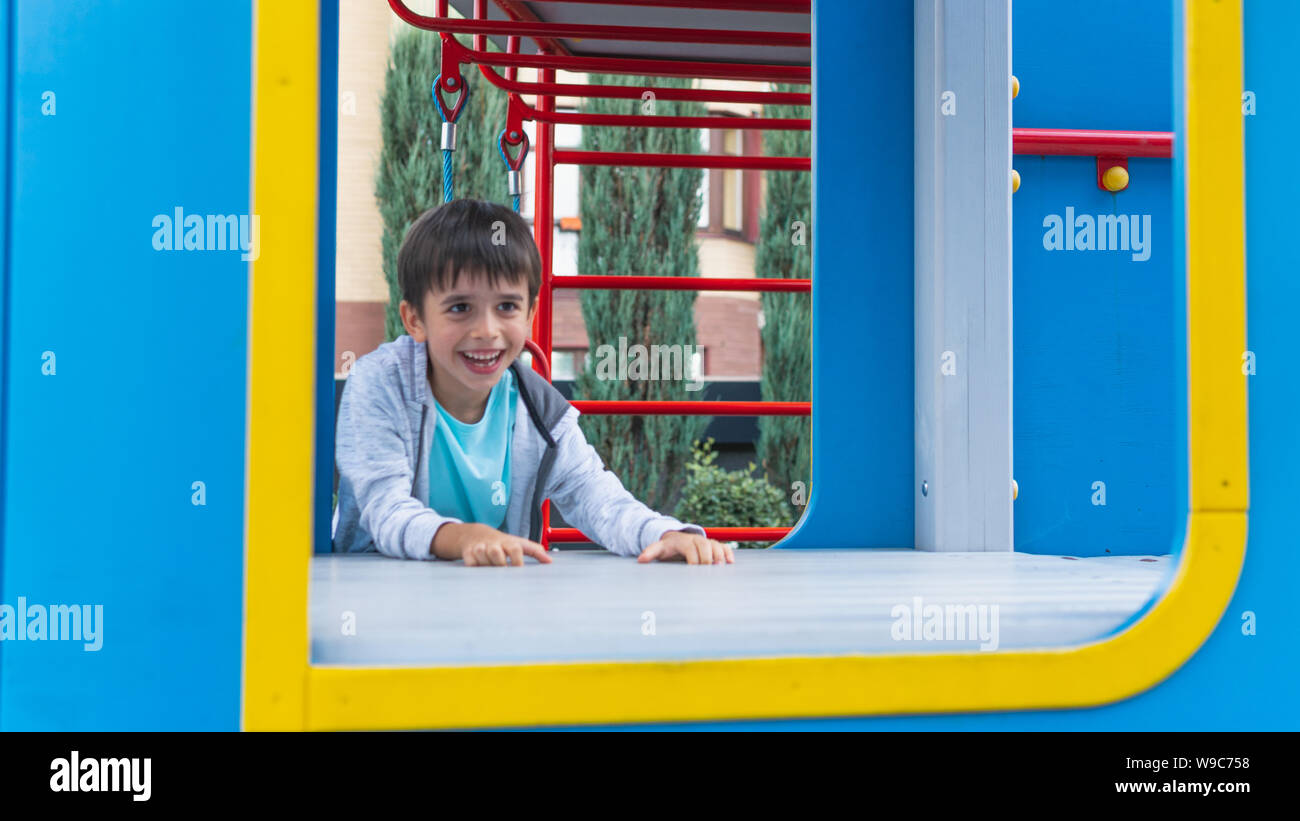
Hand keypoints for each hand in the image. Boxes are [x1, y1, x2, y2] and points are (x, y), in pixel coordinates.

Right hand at [432, 522, 551, 566]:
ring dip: (486, 565)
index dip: (517, 560)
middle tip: (503, 572)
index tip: (519, 570)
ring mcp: (480, 547)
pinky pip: (470, 562)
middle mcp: (494, 544)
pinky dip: (474, 567)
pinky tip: (479, 569)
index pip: (515, 548)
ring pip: (482, 557)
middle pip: (496, 553)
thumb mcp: (519, 543)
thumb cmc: (503, 543)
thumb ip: (535, 551)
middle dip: (499, 563)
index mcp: (509, 542)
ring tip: (491, 570)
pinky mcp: (468, 553)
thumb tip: (550, 561)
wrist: (477, 534)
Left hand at [638, 530, 734, 564]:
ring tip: (720, 568)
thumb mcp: (658, 549)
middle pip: (706, 547)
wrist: (675, 539)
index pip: (691, 549)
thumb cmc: (667, 548)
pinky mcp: (713, 545)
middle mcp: (696, 539)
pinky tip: (730, 563)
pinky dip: (728, 553)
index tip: (693, 571)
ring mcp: (705, 541)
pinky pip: (723, 547)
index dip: (693, 560)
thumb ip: (650, 553)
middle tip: (708, 574)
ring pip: (716, 546)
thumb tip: (640, 559)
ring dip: (719, 557)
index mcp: (683, 541)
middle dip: (707, 560)